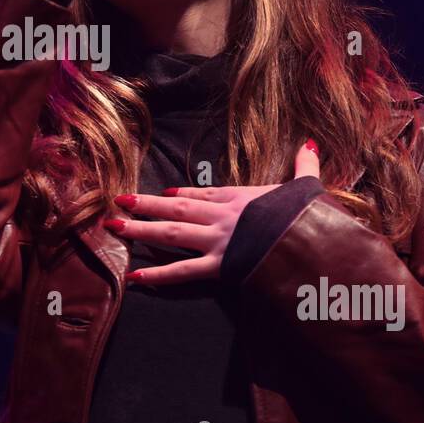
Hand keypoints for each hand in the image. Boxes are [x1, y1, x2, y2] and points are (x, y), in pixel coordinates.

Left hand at [103, 140, 320, 286]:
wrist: (309, 238)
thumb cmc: (309, 215)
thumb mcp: (306, 186)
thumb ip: (304, 167)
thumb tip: (309, 144)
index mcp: (240, 198)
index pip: (204, 193)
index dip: (183, 192)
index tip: (166, 191)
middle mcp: (221, 216)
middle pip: (177, 207)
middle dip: (146, 204)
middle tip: (120, 200)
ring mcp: (217, 240)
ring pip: (170, 232)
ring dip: (140, 229)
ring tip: (114, 226)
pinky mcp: (218, 266)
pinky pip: (182, 271)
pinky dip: (157, 275)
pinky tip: (134, 278)